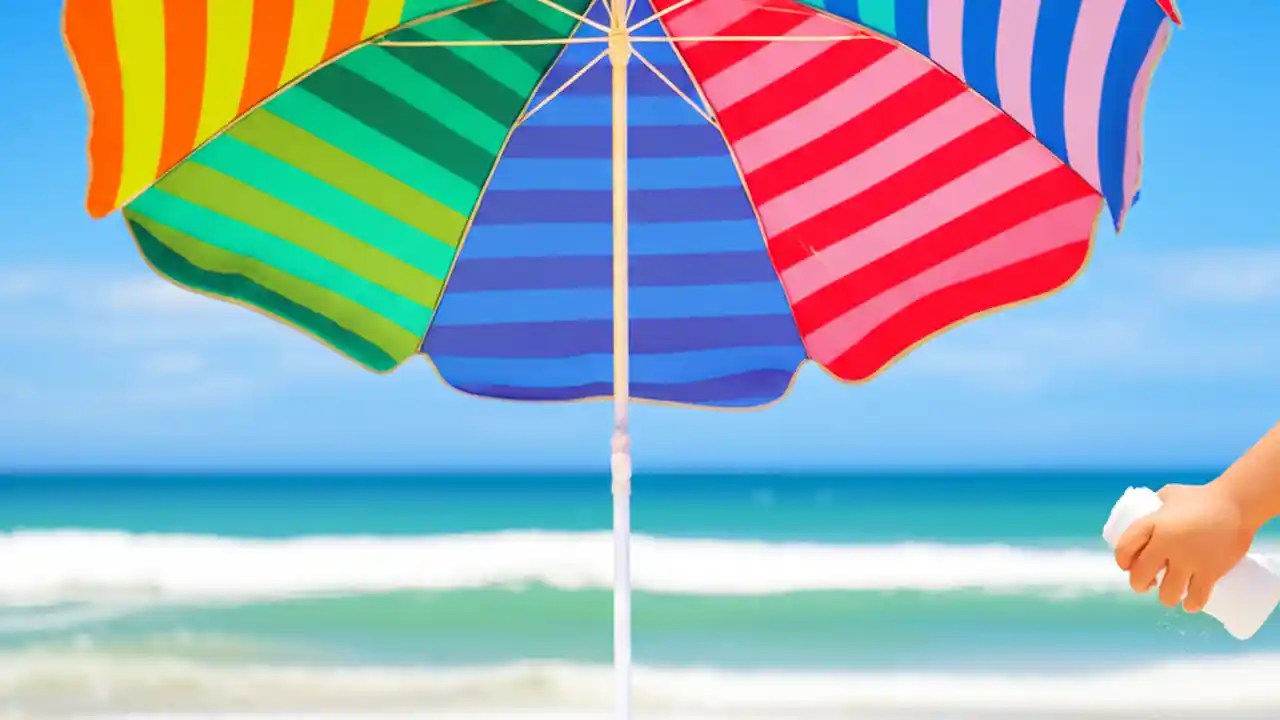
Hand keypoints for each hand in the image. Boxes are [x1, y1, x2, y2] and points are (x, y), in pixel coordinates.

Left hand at [1113, 483, 1256, 612]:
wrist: (1237, 503)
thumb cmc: (1201, 497)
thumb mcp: (1169, 495)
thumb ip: (1156, 504)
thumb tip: (1146, 508)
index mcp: (1152, 524)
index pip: (1124, 549)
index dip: (1122, 561)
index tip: (1127, 566)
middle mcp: (1166, 543)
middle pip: (1140, 576)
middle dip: (1140, 584)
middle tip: (1147, 584)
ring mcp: (1189, 559)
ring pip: (1168, 593)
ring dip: (1167, 597)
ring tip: (1171, 594)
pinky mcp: (1211, 570)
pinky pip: (1197, 597)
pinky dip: (1192, 604)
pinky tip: (1190, 605)